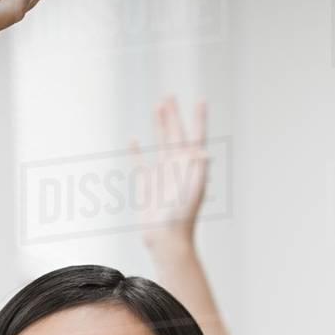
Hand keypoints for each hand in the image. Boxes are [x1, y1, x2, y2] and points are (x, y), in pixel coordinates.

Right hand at [130, 95, 208, 250]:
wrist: (166, 239)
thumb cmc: (182, 216)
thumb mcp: (194, 188)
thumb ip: (197, 166)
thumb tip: (201, 148)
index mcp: (192, 166)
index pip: (196, 136)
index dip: (199, 119)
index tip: (201, 100)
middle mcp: (178, 168)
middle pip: (176, 134)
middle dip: (173, 115)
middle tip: (169, 95)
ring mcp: (163, 175)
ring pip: (161, 144)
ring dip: (159, 125)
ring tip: (157, 107)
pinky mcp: (148, 185)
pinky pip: (141, 164)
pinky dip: (137, 152)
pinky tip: (134, 140)